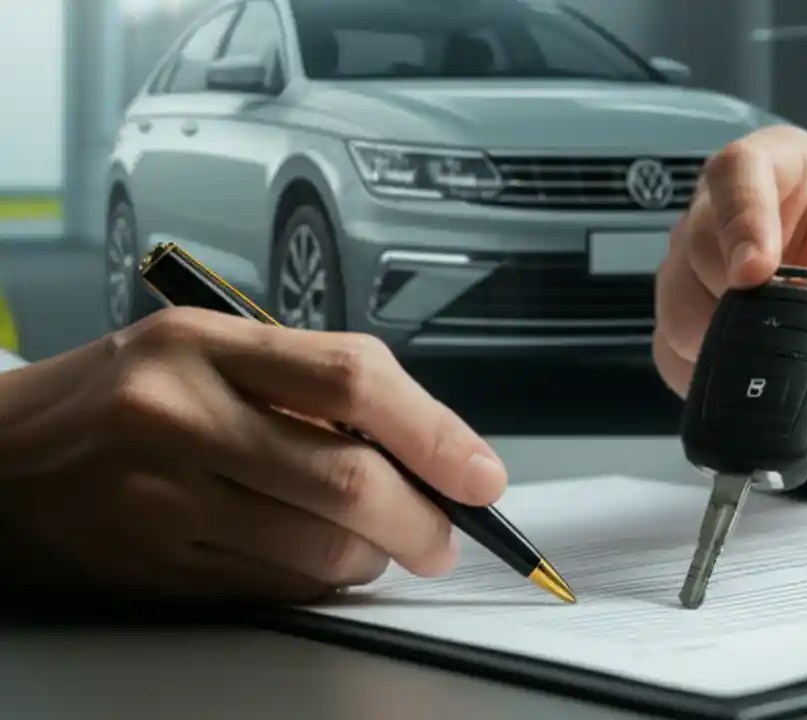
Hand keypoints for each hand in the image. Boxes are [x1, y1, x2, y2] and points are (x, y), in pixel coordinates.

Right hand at [0, 308, 505, 603]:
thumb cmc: (117, 400)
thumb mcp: (202, 354)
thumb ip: (307, 387)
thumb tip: (423, 446)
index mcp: (203, 344)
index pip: (352, 379)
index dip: (436, 432)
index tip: (481, 472)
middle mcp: (180, 415)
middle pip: (350, 479)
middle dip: (424, 519)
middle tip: (446, 534)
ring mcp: (163, 497)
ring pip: (321, 547)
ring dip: (374, 557)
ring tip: (376, 544)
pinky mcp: (155, 564)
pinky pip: (276, 586)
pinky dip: (319, 581)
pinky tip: (315, 560)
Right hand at [655, 125, 806, 428]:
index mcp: (786, 170)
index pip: (740, 170)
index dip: (740, 217)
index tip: (755, 271)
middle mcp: (728, 209)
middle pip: (696, 237)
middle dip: (733, 292)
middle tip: (776, 327)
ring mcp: (696, 263)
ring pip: (674, 294)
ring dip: (717, 334)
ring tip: (771, 352)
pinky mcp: (682, 318)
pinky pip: (668, 345)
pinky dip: (703, 368)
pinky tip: (745, 371)